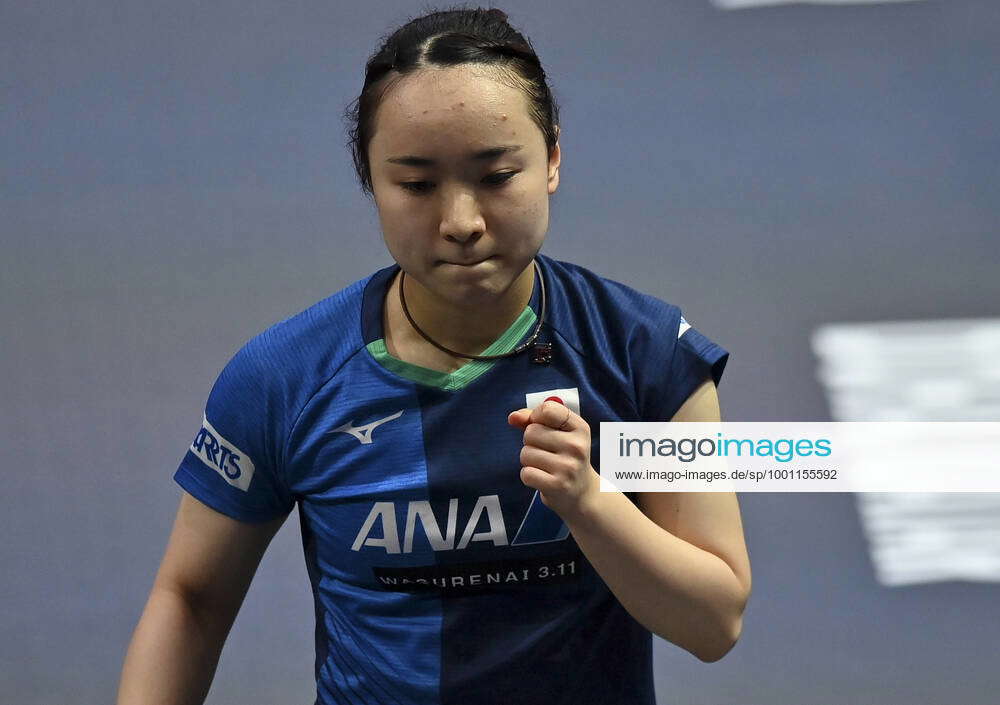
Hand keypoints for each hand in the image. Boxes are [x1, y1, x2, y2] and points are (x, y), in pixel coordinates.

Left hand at [507, 400, 599, 521]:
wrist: (581, 494)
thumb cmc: (564, 457)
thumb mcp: (557, 433)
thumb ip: (533, 419)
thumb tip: (513, 417)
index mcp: (580, 428)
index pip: (548, 409)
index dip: (536, 417)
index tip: (542, 426)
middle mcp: (577, 446)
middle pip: (531, 432)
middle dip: (531, 442)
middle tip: (547, 453)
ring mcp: (568, 467)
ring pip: (526, 453)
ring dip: (529, 460)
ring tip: (545, 466)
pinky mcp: (557, 485)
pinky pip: (526, 473)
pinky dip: (529, 476)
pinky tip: (543, 478)